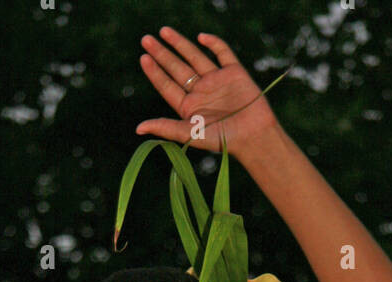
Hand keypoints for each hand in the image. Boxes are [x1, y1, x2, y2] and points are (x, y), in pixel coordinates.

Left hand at [135, 27, 279, 158]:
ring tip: (163, 31)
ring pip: (194, 57)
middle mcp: (201, 92)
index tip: (144, 58)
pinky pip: (222, 53)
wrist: (254, 135)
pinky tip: (200, 37)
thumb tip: (138, 129)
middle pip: (177, 68)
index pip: (167, 86)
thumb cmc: (222, 139)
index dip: (155, 72)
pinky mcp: (234, 72)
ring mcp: (216, 80)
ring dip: (180, 44)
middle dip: (162, 53)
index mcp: (189, 107)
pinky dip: (213, 43)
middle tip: (145, 39)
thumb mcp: (190, 133)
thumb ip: (165, 127)